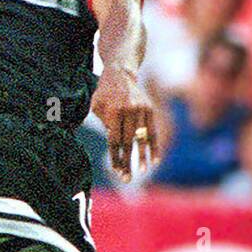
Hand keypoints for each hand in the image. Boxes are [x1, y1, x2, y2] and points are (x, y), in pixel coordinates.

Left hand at [91, 67, 159, 181]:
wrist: (121, 73)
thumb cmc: (104, 93)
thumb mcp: (97, 106)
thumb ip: (104, 125)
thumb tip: (114, 145)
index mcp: (113, 111)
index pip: (114, 140)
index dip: (116, 157)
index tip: (117, 171)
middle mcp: (129, 110)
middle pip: (128, 142)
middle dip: (127, 161)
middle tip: (127, 178)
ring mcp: (141, 110)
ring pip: (142, 138)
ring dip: (142, 156)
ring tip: (143, 170)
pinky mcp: (150, 110)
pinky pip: (153, 131)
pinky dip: (154, 146)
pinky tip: (155, 160)